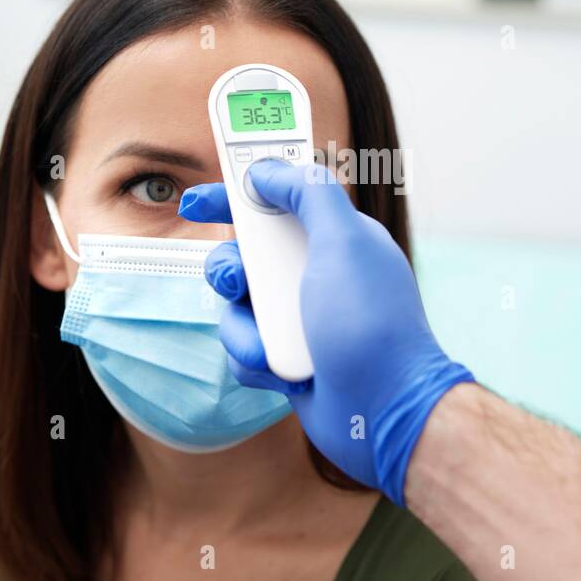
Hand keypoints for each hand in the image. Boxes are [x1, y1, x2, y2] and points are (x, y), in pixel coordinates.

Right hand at [179, 160, 473, 505]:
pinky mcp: (287, 358)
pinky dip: (254, 358)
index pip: (275, 203)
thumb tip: (269, 170)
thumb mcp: (345, 241)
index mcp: (333, 239)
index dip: (233, 197)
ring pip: (237, 306)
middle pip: (244, 255)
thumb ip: (308, 193)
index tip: (195, 202)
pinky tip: (280, 372)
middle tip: (239, 283)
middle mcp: (314, 275)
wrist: (384, 409)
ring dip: (245, 326)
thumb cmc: (369, 324)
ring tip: (270, 345)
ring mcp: (300, 318)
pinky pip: (244, 347)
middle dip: (231, 270)